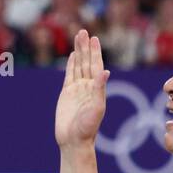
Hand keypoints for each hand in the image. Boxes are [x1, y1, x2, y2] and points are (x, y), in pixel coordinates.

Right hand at [55, 29, 108, 149]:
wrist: (74, 140)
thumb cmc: (87, 128)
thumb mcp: (96, 108)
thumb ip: (100, 89)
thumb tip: (105, 72)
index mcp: (96, 89)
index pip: (96, 65)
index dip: (95, 52)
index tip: (94, 38)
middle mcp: (88, 87)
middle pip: (86, 62)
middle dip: (85, 47)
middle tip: (84, 31)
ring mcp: (77, 90)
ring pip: (78, 66)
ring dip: (78, 52)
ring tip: (78, 37)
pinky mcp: (67, 94)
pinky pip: (70, 76)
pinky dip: (72, 65)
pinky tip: (73, 56)